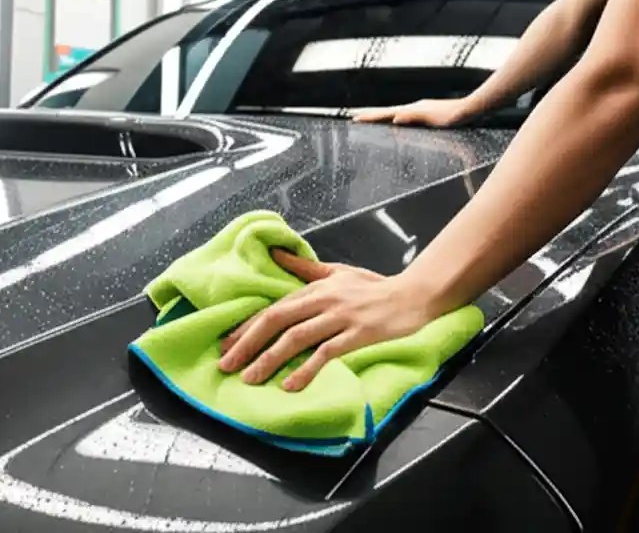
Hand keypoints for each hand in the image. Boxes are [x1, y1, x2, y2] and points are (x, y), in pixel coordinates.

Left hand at [217, 249, 435, 391]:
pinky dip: (306, 369)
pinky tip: (290, 385)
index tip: (226, 344)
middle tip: (227, 365)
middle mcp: (323, 300)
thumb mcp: (336, 271)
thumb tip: (275, 253)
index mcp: (315, 288)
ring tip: (251, 378)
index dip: (247, 327)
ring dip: (270, 359)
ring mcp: (340, 317)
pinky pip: (326, 353)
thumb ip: (303, 268)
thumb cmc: (372, 286)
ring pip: (296, 337)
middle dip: (248, 343)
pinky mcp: (358, 334)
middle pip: (277, 320)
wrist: (412, 295)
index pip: (273, 308)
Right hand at [352, 98, 471, 126]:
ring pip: (395, 112)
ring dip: (381, 115)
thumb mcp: (432, 118)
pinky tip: (396, 121)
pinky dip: (393, 118)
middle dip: (370, 114)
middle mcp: (413, 108)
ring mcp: (419, 110)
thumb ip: (413, 117)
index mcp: (412, 110)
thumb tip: (394, 118)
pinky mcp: (426, 114)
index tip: (354, 118)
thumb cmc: (453, 116)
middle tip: (354, 115)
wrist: (468, 110)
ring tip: (370, 117)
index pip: (386, 113)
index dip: (370, 116)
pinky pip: (404, 116)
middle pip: (387, 111)